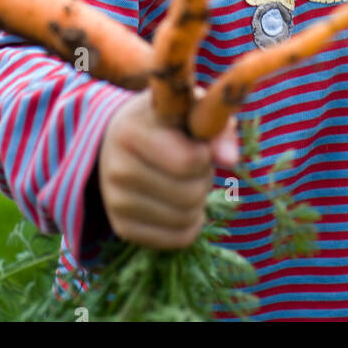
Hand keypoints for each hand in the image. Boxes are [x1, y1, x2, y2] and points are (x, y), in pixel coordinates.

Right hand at [97, 84, 238, 249]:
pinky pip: (177, 239)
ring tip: (188, 181)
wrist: (120, 139)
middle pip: (189, 194)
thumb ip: (216, 128)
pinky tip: (183, 204)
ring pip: (185, 219)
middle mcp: (117, 169)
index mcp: (130, 131)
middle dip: (204, 179)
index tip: (200, 145)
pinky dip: (191, 224)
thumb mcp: (190, 109)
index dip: (205, 155)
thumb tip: (230, 160)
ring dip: (199, 202)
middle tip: (197, 166)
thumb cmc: (165, 121)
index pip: (188, 162)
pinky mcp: (123, 228)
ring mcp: (116, 202)